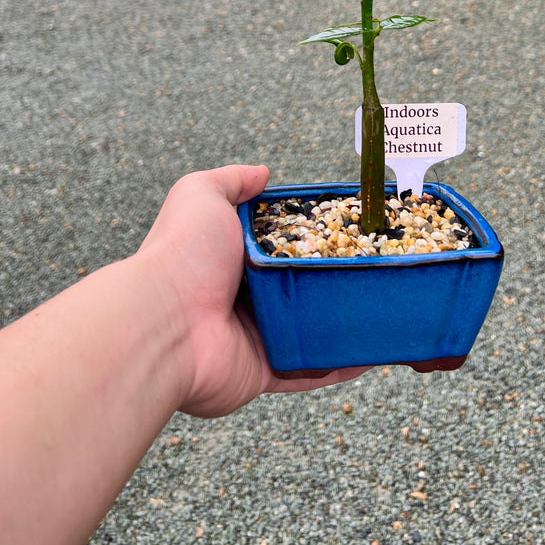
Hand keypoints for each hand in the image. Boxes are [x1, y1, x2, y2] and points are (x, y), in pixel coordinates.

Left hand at [136, 164, 368, 416]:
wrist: (164, 324)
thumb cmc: (180, 255)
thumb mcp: (200, 194)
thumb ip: (231, 180)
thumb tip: (261, 173)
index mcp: (228, 258)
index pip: (276, 245)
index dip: (306, 236)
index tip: (342, 227)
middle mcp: (240, 297)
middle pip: (296, 286)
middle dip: (328, 278)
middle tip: (370, 266)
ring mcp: (253, 336)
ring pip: (309, 328)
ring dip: (341, 320)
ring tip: (379, 305)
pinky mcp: (263, 372)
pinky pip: (309, 370)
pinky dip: (339, 364)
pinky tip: (369, 351)